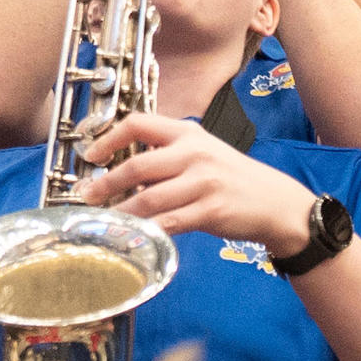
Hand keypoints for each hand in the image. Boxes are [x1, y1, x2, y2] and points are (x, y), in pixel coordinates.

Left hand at [77, 112, 316, 248]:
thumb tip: (120, 172)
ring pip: (148, 199)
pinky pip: (168, 223)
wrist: (274, 203)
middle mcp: (194, 153)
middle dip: (105, 184)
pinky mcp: (211, 210)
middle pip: (137, 165)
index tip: (90, 156)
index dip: (108, 138)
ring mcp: (203, 182)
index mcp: (187, 133)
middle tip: (86, 197)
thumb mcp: (202, 153)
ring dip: (119, 213)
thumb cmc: (232, 179)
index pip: (139, 123)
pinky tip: (131, 237)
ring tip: (102, 221)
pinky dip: (145, 231)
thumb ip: (167, 156)